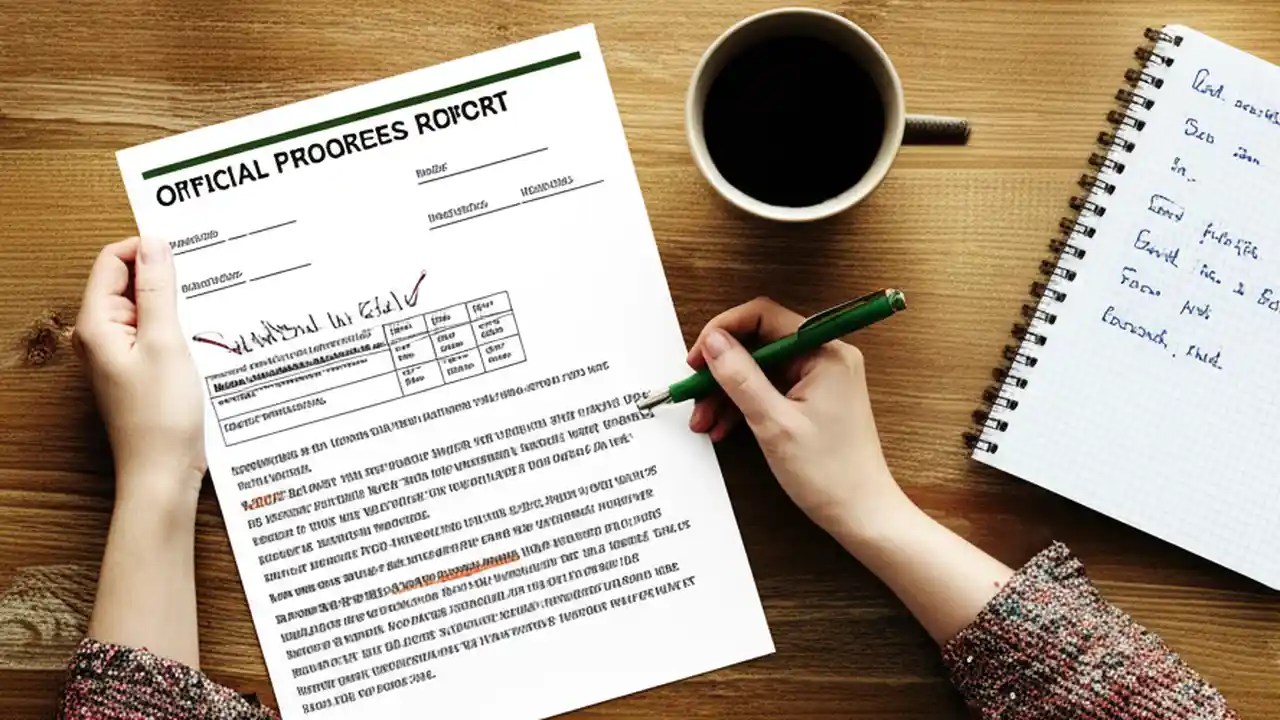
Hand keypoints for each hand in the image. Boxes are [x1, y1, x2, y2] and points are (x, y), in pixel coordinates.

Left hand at [73, 237, 205, 503]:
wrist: (162, 473)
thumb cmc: (161, 417)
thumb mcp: (166, 342)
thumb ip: (159, 289)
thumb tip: (155, 243)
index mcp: (97, 324)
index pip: (113, 260)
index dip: (149, 251)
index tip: (188, 255)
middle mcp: (103, 336)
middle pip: (131, 283)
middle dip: (167, 277)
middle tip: (204, 285)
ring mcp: (121, 354)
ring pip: (148, 309)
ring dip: (177, 305)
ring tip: (205, 315)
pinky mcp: (140, 370)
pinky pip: (157, 333)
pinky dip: (179, 329)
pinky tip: (202, 340)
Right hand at [687, 298, 908, 540]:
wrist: (861, 514)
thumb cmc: (831, 474)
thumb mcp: (774, 423)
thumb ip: (741, 378)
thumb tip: (713, 342)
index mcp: (826, 353)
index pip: (764, 316)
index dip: (724, 330)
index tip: (698, 356)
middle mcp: (826, 357)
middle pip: (758, 344)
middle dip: (722, 370)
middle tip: (694, 392)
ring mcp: (820, 378)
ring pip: (759, 370)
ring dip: (727, 392)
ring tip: (704, 420)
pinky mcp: (812, 399)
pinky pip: (769, 389)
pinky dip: (744, 405)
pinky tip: (722, 426)